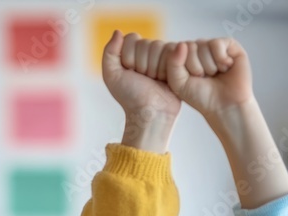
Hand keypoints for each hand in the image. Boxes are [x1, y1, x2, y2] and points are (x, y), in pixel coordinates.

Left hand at [103, 31, 182, 152]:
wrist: (151, 112)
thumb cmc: (130, 97)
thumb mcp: (112, 76)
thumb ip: (109, 53)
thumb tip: (118, 31)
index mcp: (131, 53)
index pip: (132, 38)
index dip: (130, 57)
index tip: (130, 72)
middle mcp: (148, 52)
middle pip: (147, 43)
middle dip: (143, 64)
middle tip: (144, 79)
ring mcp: (163, 56)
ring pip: (160, 47)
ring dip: (155, 67)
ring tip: (155, 80)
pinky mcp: (178, 61)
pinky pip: (174, 51)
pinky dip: (168, 67)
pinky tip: (166, 79)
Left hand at [165, 38, 253, 122]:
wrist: (225, 106)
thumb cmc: (200, 96)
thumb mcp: (178, 83)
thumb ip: (173, 64)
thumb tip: (181, 44)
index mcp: (184, 57)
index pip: (176, 51)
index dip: (184, 68)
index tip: (192, 80)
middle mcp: (198, 49)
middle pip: (190, 47)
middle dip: (197, 67)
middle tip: (205, 77)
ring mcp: (213, 46)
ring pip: (204, 45)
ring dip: (209, 65)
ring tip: (215, 74)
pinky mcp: (230, 45)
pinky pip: (218, 43)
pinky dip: (220, 58)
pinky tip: (225, 67)